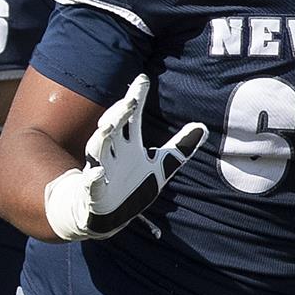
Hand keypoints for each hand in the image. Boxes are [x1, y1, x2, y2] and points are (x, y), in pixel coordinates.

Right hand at [44, 74, 207, 240]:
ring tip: (108, 126)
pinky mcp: (94, 191)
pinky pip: (91, 182)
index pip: (131, 116)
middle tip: (130, 100)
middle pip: (112, 126)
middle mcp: (113, 152)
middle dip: (119, 113)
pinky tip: (98, 173)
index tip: (143, 79)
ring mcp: (102, 169)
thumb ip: (181, 147)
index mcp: (128, 144)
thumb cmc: (133, 186)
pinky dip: (93, 177)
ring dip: (102, 137)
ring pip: (97, 148)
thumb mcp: (162, 166)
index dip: (136, 98)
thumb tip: (203, 127)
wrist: (110, 215)